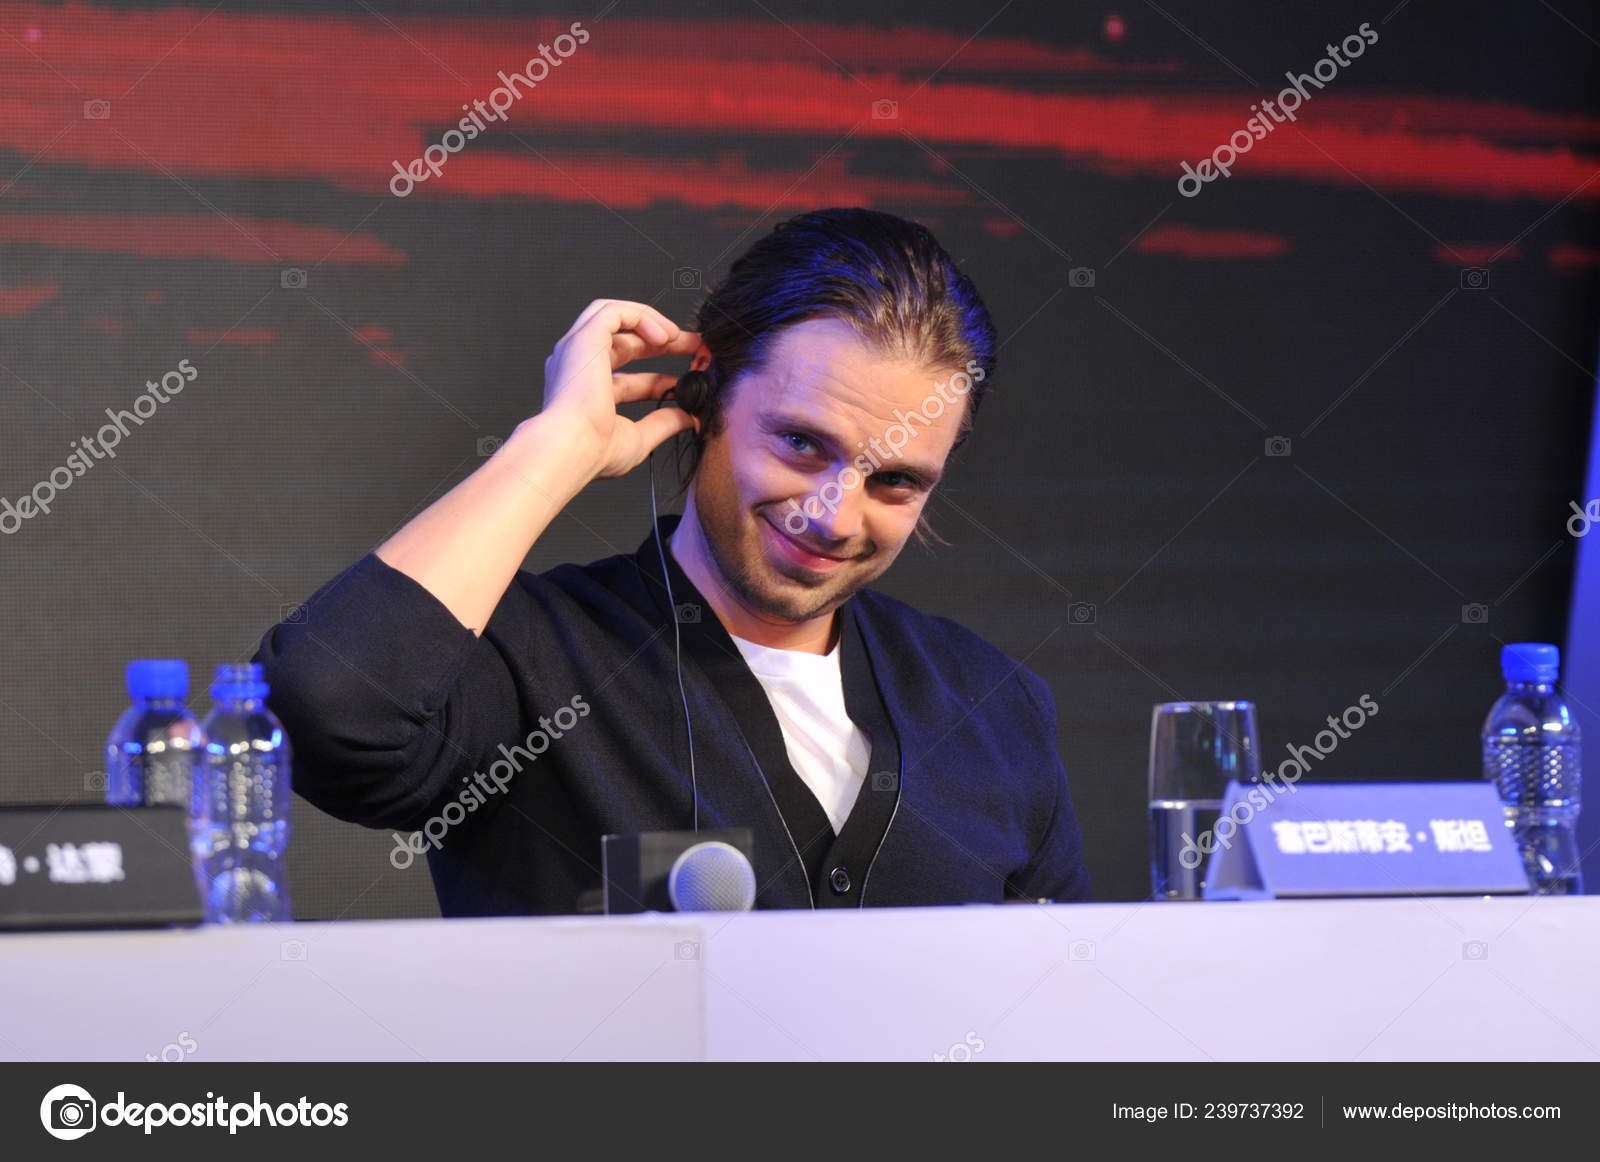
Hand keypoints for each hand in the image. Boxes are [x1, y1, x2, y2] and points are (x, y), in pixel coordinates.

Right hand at [539, 299, 702, 478]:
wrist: (573, 449)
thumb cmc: (594, 451)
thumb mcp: (639, 437)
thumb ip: (664, 423)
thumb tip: (689, 417)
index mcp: (587, 394)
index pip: (630, 378)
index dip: (662, 376)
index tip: (690, 379)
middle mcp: (578, 367)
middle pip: (625, 341)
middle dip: (663, 341)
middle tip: (696, 346)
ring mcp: (578, 350)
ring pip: (612, 315)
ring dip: (649, 321)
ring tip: (676, 336)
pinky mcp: (584, 338)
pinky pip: (613, 312)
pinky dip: (641, 316)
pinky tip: (663, 336)